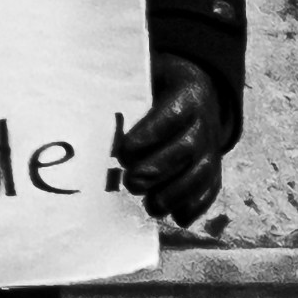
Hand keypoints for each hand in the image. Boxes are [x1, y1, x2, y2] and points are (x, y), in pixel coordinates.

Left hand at [114, 72, 236, 237]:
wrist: (198, 93)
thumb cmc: (155, 88)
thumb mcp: (143, 79)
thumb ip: (121, 91)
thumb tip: (82, 102)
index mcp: (185, 98)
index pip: (170, 117)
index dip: (149, 135)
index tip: (123, 152)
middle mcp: (203, 124)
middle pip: (185, 149)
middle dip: (158, 170)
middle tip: (132, 183)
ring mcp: (211, 148)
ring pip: (202, 173)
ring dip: (177, 194)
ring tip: (152, 206)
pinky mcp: (215, 167)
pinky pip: (211, 187)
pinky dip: (196, 205)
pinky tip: (178, 218)